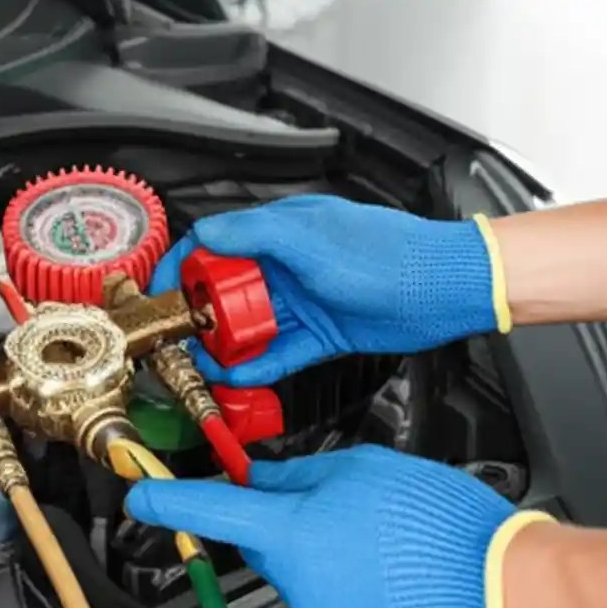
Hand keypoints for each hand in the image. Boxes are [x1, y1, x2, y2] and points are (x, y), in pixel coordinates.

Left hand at [125, 445, 515, 607]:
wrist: (498, 586)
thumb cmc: (439, 523)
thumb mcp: (363, 469)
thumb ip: (300, 472)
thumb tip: (262, 474)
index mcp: (293, 531)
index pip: (213, 511)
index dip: (168, 501)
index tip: (142, 496)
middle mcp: (296, 581)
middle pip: (266, 543)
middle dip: (287, 521)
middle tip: (337, 503)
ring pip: (300, 573)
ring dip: (323, 553)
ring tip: (378, 540)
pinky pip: (328, 603)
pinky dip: (346, 585)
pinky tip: (385, 570)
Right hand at [150, 195, 505, 385]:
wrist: (445, 290)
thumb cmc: (390, 255)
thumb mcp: (312, 239)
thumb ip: (255, 233)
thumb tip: (205, 232)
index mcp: (282, 230)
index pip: (215, 244)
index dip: (183, 267)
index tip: (161, 292)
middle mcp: (289, 264)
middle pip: (227, 290)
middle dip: (201, 315)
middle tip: (182, 338)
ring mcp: (304, 300)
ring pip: (251, 325)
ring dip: (226, 345)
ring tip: (202, 364)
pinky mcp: (321, 333)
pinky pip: (279, 351)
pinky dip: (256, 364)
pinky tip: (237, 376)